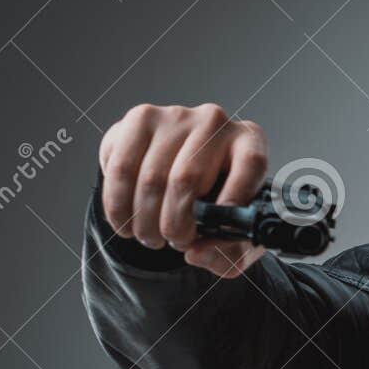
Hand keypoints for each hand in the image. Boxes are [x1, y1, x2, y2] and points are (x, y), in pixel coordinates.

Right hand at [98, 103, 267, 277]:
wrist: (180, 175)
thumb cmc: (214, 202)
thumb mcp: (235, 233)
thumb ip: (227, 252)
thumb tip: (196, 252)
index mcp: (250, 143)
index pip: (250, 164)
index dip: (236, 196)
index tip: (222, 226)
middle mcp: (214, 122)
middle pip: (188, 178)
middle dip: (176, 224)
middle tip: (174, 242)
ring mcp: (175, 116)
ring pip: (151, 177)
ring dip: (145, 220)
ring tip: (149, 237)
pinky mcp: (140, 119)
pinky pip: (120, 168)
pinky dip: (119, 205)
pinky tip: (125, 222)